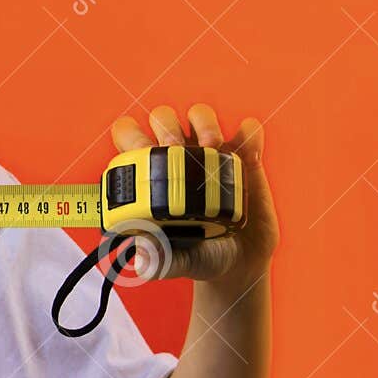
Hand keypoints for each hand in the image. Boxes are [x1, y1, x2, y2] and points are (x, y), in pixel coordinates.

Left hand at [110, 103, 277, 285]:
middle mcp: (178, 158)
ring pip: (199, 114)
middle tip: (177, 149)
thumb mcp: (176, 260)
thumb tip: (139, 258)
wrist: (239, 263)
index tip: (146, 154)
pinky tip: (247, 155)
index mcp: (151, 174)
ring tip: (213, 147)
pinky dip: (248, 133)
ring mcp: (212, 155)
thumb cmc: (199, 256)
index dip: (131, 136)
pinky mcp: (244, 159)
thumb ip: (157, 259)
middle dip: (166, 125)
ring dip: (204, 122)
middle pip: (162, 117)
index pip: (128, 136)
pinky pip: (248, 131)